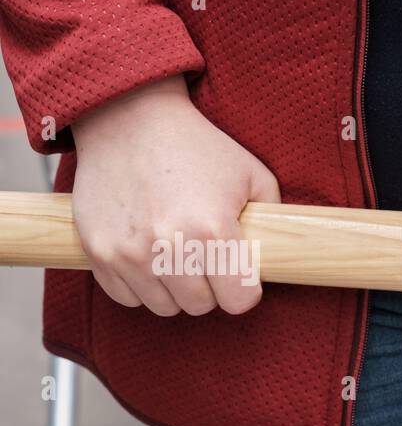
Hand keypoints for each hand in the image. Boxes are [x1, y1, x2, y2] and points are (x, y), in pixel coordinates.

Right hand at [71, 75, 279, 315]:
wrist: (129, 118)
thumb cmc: (198, 147)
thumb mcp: (253, 175)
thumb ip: (274, 221)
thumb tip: (280, 258)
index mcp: (214, 232)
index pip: (239, 302)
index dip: (244, 289)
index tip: (238, 273)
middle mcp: (169, 247)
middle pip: (201, 306)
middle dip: (209, 288)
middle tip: (205, 257)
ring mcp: (129, 252)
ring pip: (164, 307)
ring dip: (174, 289)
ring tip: (176, 254)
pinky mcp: (98, 250)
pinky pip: (126, 297)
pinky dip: (139, 285)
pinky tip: (148, 256)